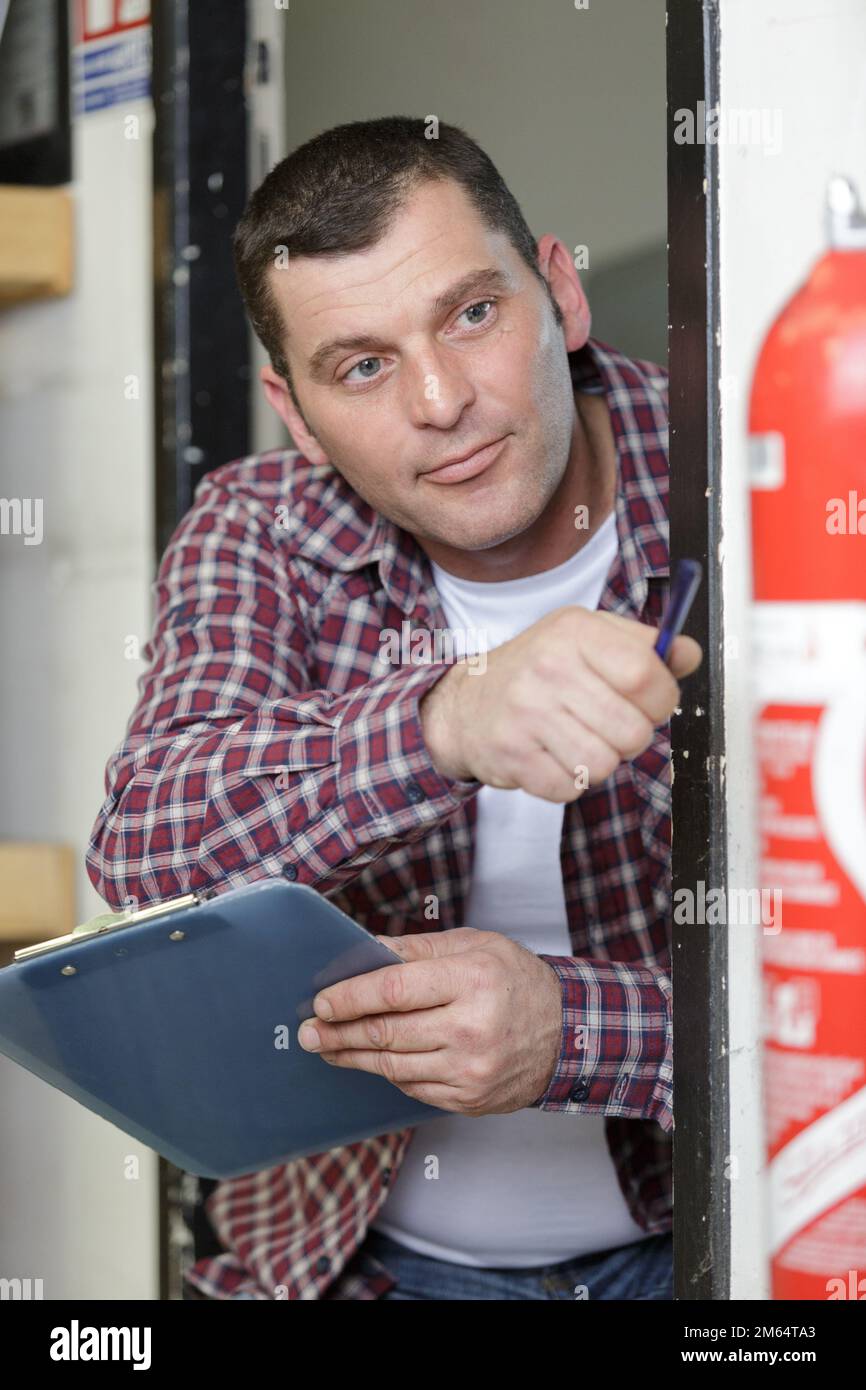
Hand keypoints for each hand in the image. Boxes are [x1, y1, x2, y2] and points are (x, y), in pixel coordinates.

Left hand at [295, 928, 562, 1113]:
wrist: (568, 1033)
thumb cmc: (517, 980)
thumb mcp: (475, 945)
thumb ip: (419, 949)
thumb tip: (365, 949)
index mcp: (471, 979)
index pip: (394, 989)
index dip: (351, 996)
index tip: (323, 1000)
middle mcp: (471, 1028)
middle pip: (386, 1033)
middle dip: (338, 1032)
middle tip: (308, 1030)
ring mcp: (470, 1070)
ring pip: (393, 1066)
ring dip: (353, 1057)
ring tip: (327, 1048)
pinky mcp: (469, 1099)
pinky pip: (414, 1088)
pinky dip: (388, 1073)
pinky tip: (372, 1061)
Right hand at [421, 605, 701, 800]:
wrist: (464, 704)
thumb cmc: (538, 669)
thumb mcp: (587, 637)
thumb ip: (643, 645)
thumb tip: (688, 655)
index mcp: (574, 632)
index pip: (645, 674)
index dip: (661, 699)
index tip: (649, 702)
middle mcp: (547, 668)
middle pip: (632, 731)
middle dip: (630, 737)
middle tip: (606, 724)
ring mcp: (526, 713)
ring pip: (604, 766)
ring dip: (599, 761)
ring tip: (576, 739)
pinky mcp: (511, 756)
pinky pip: (570, 788)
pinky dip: (568, 781)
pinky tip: (551, 755)